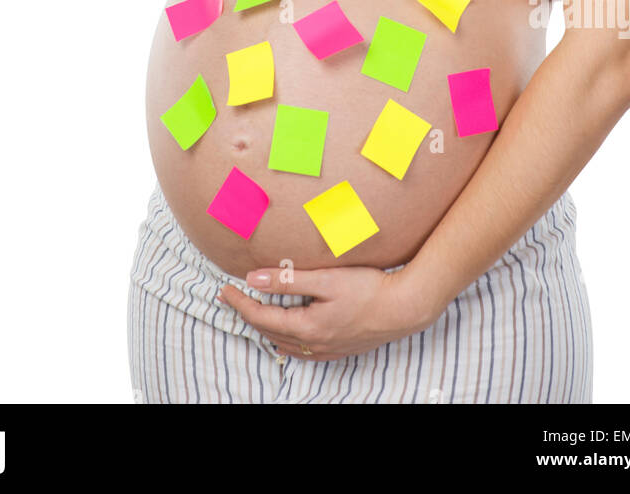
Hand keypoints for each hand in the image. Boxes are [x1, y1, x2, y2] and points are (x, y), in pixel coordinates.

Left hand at [217, 263, 425, 360]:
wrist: (405, 308)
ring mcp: (327, 350)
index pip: (261, 317)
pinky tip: (288, 331)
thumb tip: (253, 279)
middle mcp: (314, 344)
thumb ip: (288, 280)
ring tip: (255, 312)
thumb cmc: (368, 288)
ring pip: (285, 345)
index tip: (224, 289)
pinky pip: (303, 351)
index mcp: (307, 327)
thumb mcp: (326, 279)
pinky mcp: (339, 349)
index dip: (240, 304)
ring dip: (265, 329)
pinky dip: (286, 339)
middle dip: (247, 315)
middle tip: (232, 298)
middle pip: (269, 332)